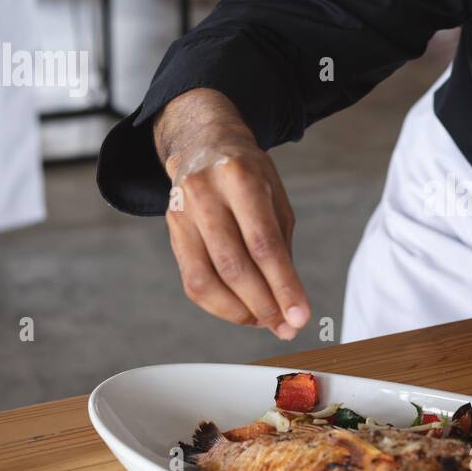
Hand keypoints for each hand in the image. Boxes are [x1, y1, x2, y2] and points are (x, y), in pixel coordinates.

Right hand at [154, 88, 309, 337]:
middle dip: (264, 305)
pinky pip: (192, 281)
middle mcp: (206, 194)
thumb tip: (289, 303)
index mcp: (241, 178)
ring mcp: (182, 213)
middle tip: (286, 327)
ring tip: (265, 322)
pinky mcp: (171, 231)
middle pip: (235, 266)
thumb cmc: (248, 174)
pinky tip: (241, 310)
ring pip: (208, 280)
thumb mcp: (275, 197)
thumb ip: (280, 247)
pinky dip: (219, 305)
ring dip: (241, 311)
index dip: (283, 286)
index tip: (300, 316)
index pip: (264, 244)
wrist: (202, 143)